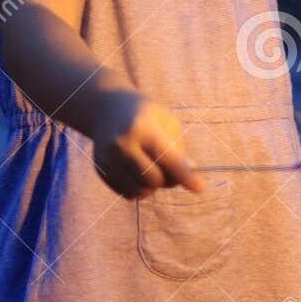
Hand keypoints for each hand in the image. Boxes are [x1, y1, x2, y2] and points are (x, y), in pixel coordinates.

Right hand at [89, 91, 203, 197]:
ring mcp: (107, 158)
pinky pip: (126, 194)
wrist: (107, 108)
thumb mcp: (167, 122)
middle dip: (168, 181)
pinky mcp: (100, 169)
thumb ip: (178, 149)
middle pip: (153, 180)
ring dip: (153, 187)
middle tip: (172, 171)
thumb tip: (189, 174)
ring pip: (139, 191)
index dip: (185, 176)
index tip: (200, 188)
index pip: (167, 158)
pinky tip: (139, 172)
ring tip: (154, 170)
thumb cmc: (146, 115)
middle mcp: (121, 144)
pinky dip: (138, 189)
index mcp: (141, 127)